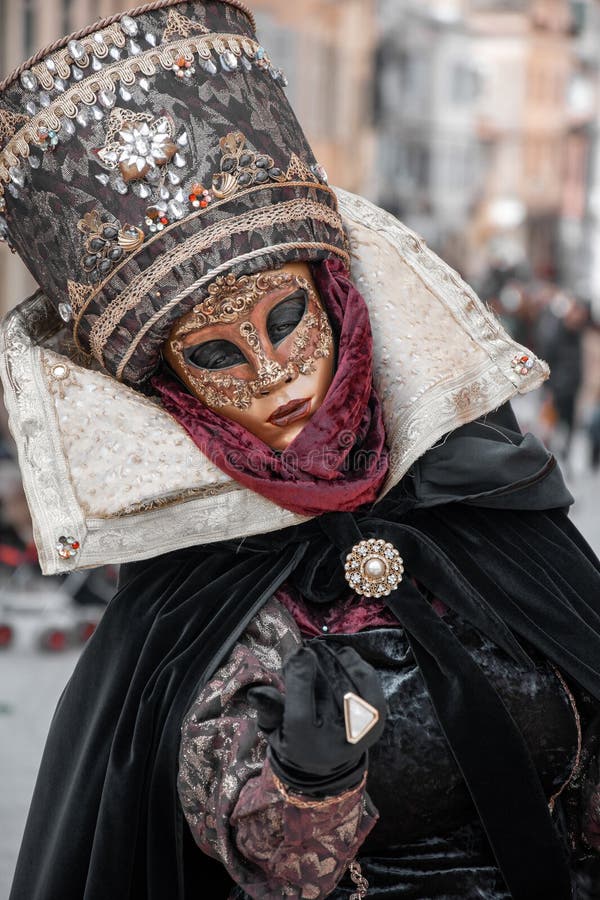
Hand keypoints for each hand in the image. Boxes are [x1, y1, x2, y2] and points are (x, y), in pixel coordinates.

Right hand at [248, 642, 386, 795]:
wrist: (329, 763)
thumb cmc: (294, 738)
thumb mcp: (273, 729)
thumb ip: (268, 710)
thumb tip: (255, 690)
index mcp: (305, 746)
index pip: (300, 708)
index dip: (298, 674)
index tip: (296, 652)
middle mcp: (335, 741)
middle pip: (324, 690)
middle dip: (314, 662)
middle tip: (305, 651)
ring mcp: (360, 730)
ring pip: (346, 682)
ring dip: (332, 659)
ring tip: (320, 651)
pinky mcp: (376, 719)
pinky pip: (368, 682)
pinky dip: (355, 663)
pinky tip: (342, 655)